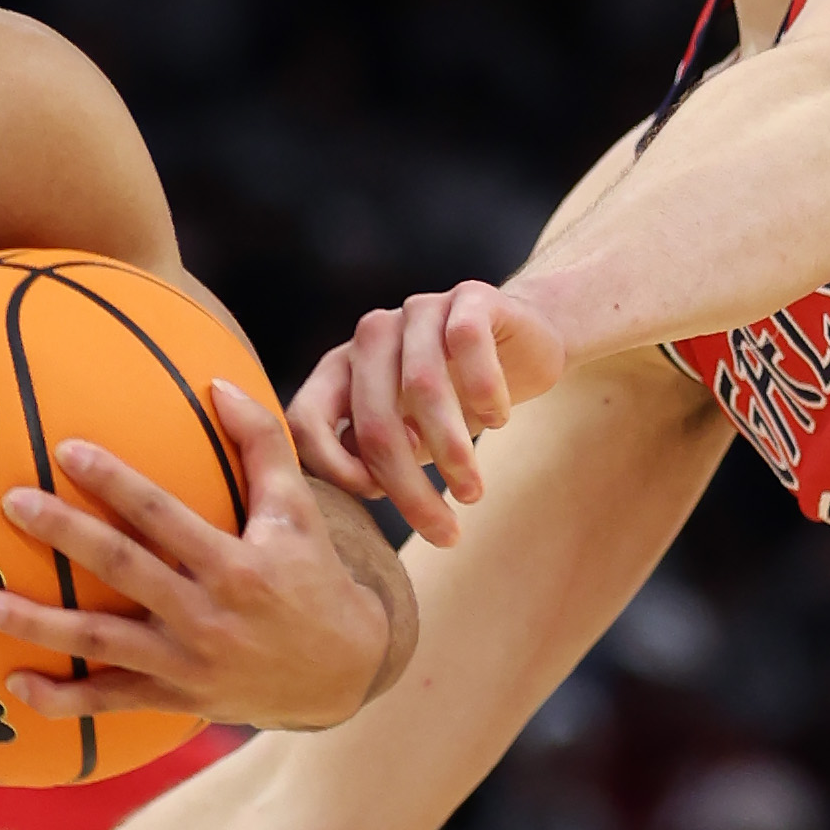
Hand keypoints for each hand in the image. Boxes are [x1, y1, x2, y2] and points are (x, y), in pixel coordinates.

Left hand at [0, 383, 393, 731]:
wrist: (342, 671)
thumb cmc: (311, 576)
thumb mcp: (297, 511)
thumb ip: (262, 444)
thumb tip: (220, 382)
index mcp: (235, 564)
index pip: (164, 516)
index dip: (116, 483)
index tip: (66, 451)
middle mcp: (207, 615)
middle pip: (122, 570)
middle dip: (64, 535)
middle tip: (12, 504)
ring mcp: (187, 664)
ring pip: (101, 645)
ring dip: (40, 626)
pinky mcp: (175, 699)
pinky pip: (111, 703)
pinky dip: (63, 700)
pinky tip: (15, 686)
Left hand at [292, 280, 569, 545]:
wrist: (523, 345)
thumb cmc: (455, 399)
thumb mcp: (409, 433)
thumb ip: (373, 455)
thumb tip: (364, 488)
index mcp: (341, 369)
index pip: (306, 419)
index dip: (332, 467)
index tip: (373, 501)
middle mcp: (371, 336)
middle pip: (373, 418)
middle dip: (406, 484)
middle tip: (442, 532)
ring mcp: (418, 310)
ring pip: (421, 386)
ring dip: (450, 449)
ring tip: (472, 493)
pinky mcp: (469, 297)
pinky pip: (467, 342)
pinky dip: (484, 388)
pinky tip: (499, 420)